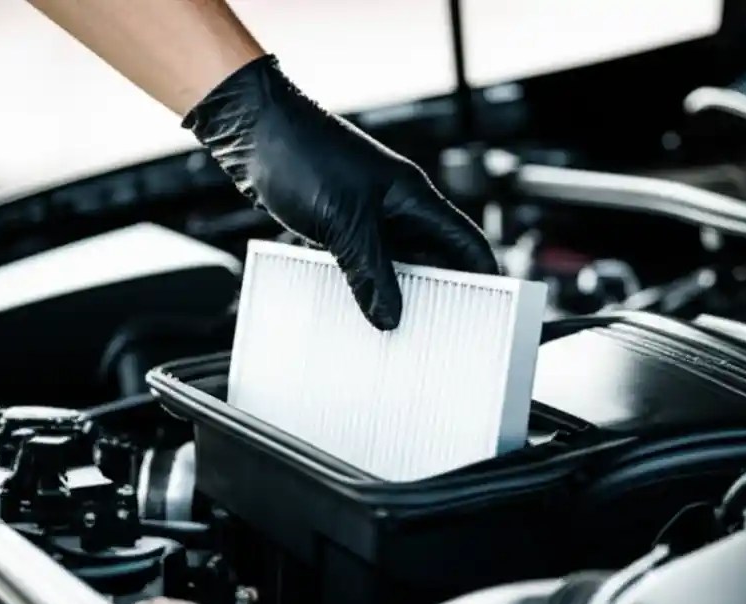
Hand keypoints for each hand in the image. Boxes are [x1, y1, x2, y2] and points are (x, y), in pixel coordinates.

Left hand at [182, 55, 497, 329]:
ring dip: (392, 292)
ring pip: (393, 263)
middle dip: (435, 294)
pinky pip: (358, 261)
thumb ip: (370, 273)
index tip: (492, 310)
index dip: (484, 275)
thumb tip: (389, 317)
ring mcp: (366, 214)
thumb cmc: (303, 155)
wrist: (253, 130)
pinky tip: (352, 307)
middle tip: (437, 332)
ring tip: (393, 329)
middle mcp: (396, 206)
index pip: (465, 241)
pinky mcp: (337, 221)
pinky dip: (358, 284)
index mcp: (413, 197)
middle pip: (431, 258)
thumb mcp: (344, 223)